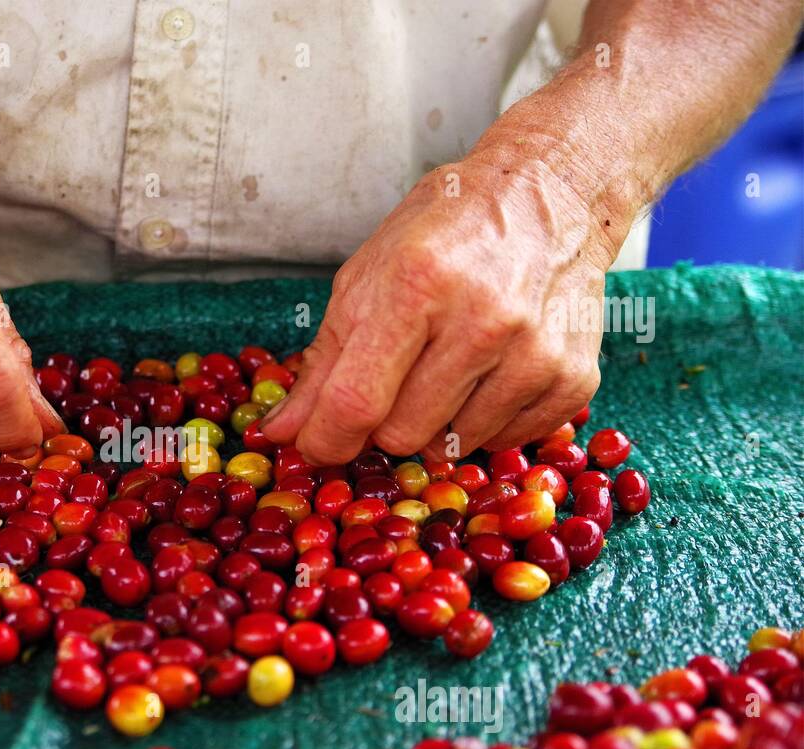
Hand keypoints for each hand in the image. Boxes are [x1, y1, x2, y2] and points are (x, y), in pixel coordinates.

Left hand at [261, 150, 613, 464]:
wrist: (548, 196)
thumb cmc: (445, 233)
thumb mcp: (366, 279)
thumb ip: (322, 364)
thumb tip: (282, 434)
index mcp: (416, 286)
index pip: (356, 402)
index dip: (324, 439)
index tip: (314, 443)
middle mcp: (482, 321)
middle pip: (401, 435)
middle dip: (384, 422)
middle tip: (395, 381)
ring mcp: (534, 353)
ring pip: (452, 447)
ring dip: (436, 423)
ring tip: (448, 366)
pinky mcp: (572, 379)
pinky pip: (504, 442)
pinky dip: (485, 422)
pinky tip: (489, 373)